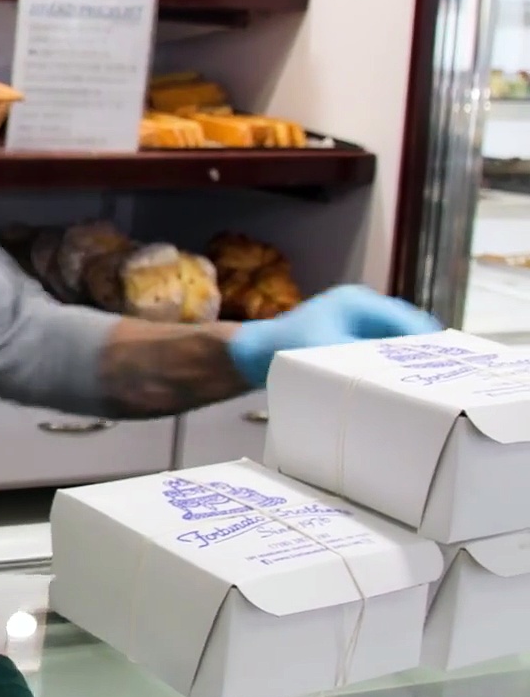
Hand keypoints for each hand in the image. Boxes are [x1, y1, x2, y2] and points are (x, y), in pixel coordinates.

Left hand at [228, 284, 441, 386]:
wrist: (249, 357)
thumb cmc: (283, 350)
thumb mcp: (325, 355)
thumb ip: (363, 362)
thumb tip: (399, 377)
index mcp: (359, 303)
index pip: (410, 322)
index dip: (430, 347)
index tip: (447, 371)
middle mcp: (361, 310)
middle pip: (408, 334)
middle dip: (423, 358)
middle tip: (442, 386)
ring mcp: (355, 325)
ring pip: (396, 347)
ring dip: (406, 367)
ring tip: (424, 392)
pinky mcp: (349, 342)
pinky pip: (380, 356)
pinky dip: (389, 371)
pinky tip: (397, 393)